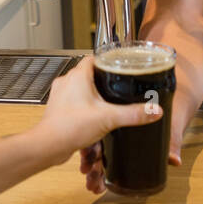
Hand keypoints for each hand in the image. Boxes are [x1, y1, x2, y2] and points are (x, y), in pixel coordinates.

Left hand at [37, 54, 162, 172]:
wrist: (48, 145)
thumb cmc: (70, 127)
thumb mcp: (109, 118)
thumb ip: (133, 114)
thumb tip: (153, 110)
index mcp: (78, 76)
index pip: (93, 58)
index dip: (107, 61)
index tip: (118, 66)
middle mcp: (66, 83)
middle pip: (88, 74)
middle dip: (102, 81)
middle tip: (116, 87)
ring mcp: (60, 96)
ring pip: (80, 89)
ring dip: (92, 96)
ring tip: (105, 103)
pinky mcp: (59, 110)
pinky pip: (74, 104)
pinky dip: (84, 109)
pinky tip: (93, 118)